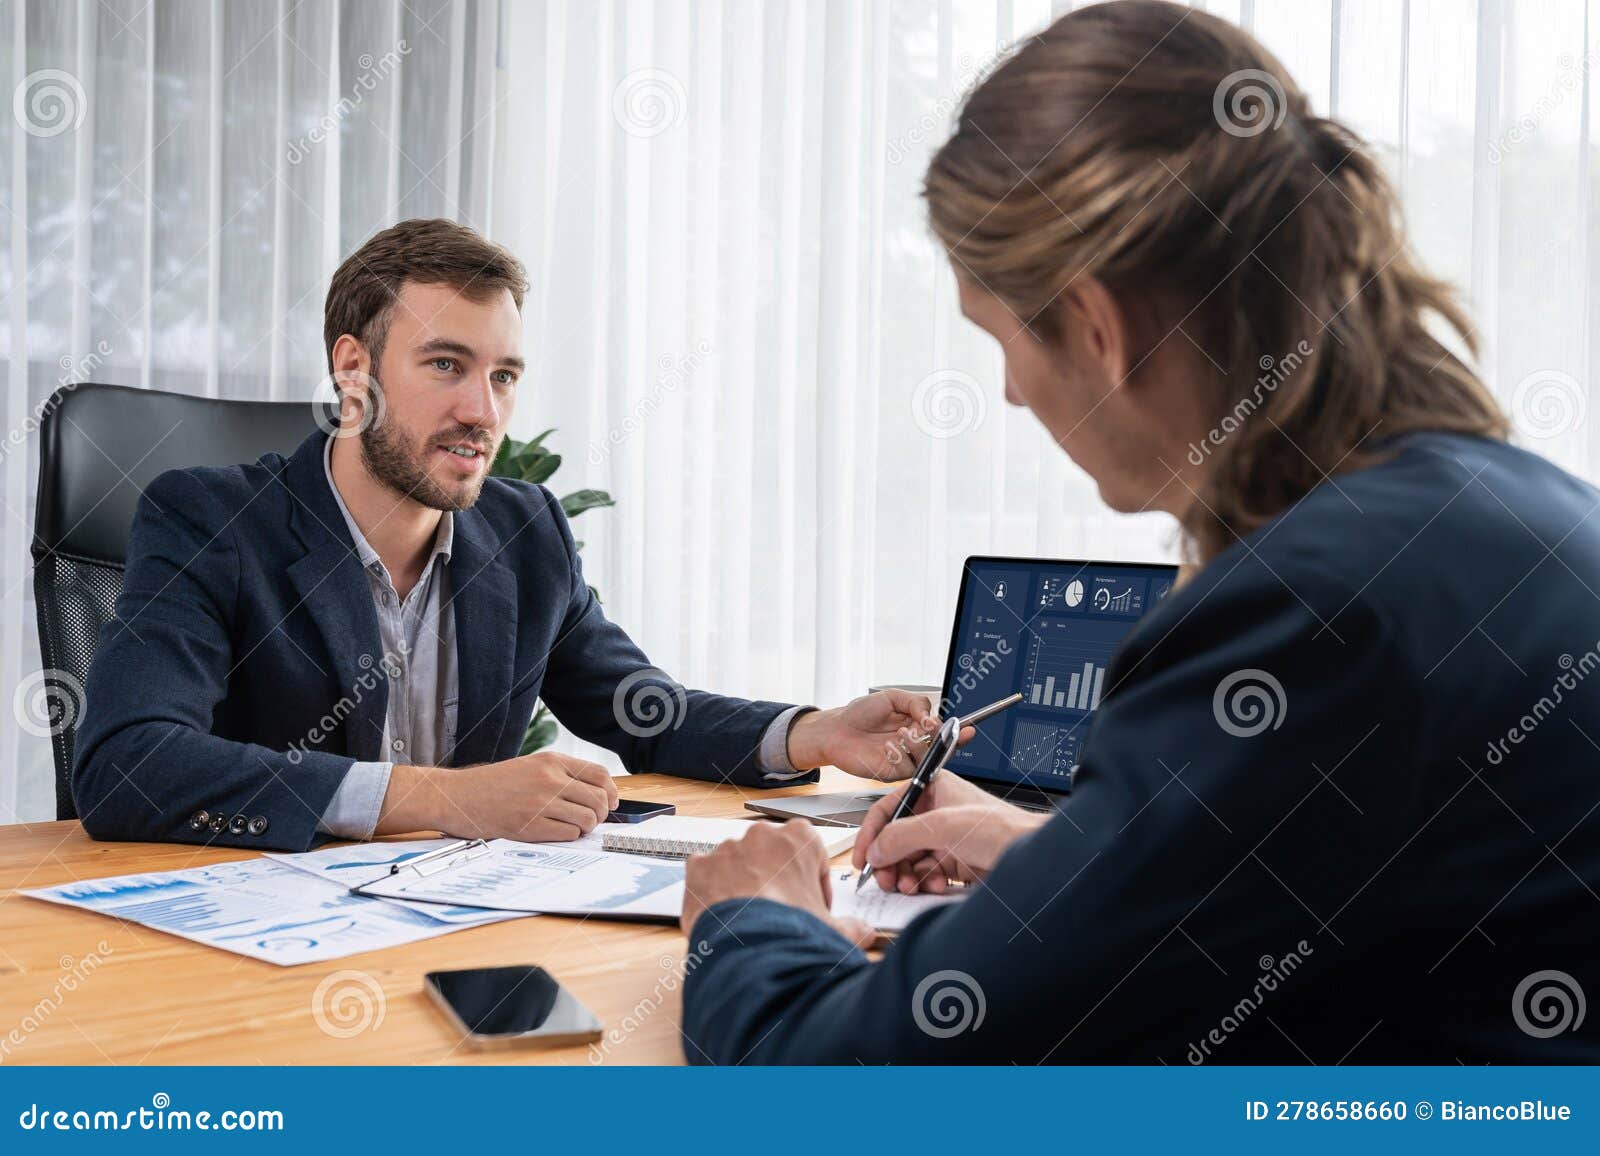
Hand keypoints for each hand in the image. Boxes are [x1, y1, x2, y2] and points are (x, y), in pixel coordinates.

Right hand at [378, 753, 618, 841]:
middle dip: (600, 813)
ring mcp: (541, 802)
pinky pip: (569, 834)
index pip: (599, 774)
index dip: (611, 791)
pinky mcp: (531, 826)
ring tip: (571, 828)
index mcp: (551, 761)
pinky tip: (555, 834)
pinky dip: (569, 837)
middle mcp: (550, 778)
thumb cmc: (491, 784)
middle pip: (599, 799)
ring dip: (585, 827)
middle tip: (590, 820)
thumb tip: (594, 793)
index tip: (611, 802)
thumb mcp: (528, 766)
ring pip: (588, 819)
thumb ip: (559, 775)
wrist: (457, 796)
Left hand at [681, 819, 874, 947]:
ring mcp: (729, 848)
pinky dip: (714, 892)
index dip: (815, 887)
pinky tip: (725, 917)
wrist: (749, 949)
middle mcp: (763, 834)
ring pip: (740, 864)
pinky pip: (708, 876)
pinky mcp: (700, 866)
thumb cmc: (793, 931)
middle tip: (782, 916)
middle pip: (774, 858)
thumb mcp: (838, 931)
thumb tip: (862, 934)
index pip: (813, 857)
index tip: (813, 907)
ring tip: (752, 921)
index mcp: (801, 837)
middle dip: (778, 882)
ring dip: (745, 886)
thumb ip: (855, 928)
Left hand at [786, 689, 974, 779]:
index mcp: (918, 726)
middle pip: (941, 746)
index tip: (968, 729)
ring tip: (901, 731)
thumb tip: (930, 716)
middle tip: (929, 725)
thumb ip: (916, 702)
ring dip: (918, 743)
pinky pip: (907, 768)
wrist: (836, 729)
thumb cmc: (860, 713)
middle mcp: (915, 745)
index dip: (958, 731)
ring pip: (927, 758)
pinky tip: (887, 746)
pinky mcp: (893, 772)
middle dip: (939, 735)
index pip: (944, 731)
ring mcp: (905, 760)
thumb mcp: (892, 697)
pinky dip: (900, 755)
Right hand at [852, 771, 1046, 893]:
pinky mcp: (955, 863)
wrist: (1037, 860)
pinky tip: (935, 887)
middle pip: (895, 838)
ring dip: (905, 876)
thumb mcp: (944, 826)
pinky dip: (924, 884)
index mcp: (934, 788)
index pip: (888, 808)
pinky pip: (926, 875)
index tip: (861, 858)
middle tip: (885, 880)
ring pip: (909, 860)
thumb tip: (874, 850)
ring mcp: (946, 839)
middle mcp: (937, 812)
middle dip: (888, 861)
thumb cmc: (1004, 830)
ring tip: (910, 886)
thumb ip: (902, 836)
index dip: (870, 833)